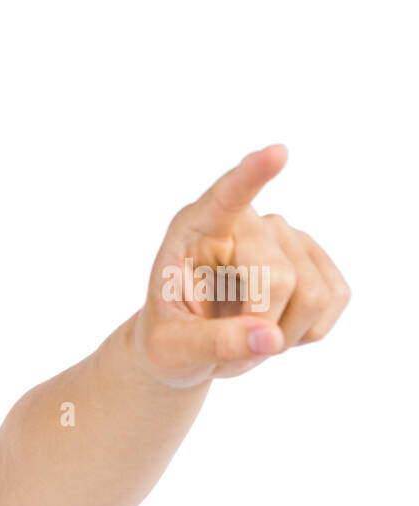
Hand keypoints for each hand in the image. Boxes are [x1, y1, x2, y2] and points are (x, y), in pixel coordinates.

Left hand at [133, 145, 350, 387]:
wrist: (190, 347)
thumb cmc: (170, 340)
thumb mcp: (172, 351)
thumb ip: (213, 344)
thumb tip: (269, 338)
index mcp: (194, 231)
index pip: (224, 199)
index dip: (250, 178)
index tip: (276, 153)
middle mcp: (246, 223)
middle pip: (278, 278)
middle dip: (259, 324)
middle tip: (224, 345)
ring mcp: (286, 236)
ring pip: (312, 294)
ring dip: (282, 335)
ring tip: (245, 334)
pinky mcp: (318, 260)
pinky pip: (333, 299)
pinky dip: (305, 332)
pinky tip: (274, 326)